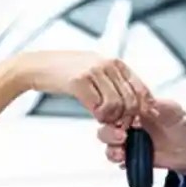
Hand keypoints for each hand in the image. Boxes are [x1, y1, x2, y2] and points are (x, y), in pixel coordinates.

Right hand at [19, 51, 151, 125]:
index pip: (139, 86)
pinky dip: (98, 114)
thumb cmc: (66, 70)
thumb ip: (113, 82)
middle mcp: (106, 65)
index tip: (147, 115)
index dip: (145, 104)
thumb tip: (133, 102)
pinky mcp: (79, 82)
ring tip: (103, 117)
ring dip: (111, 117)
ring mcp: (93, 72)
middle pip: (130, 98)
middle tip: (120, 123)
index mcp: (114, 63)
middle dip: (127, 116)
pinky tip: (94, 113)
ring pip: (116, 104)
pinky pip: (98, 106)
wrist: (38, 66)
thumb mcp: (95, 70)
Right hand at [98, 98, 185, 175]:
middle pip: (106, 126)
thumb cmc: (183, 126)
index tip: (119, 118)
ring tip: (122, 152)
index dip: (112, 112)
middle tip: (122, 136)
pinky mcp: (131, 156)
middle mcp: (129, 124)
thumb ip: (158, 106)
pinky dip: (118, 160)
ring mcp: (129, 141)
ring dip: (112, 147)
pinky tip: (125, 161)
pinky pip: (117, 159)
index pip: (115, 107)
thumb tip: (144, 103)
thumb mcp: (174, 111)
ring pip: (109, 143)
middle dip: (109, 132)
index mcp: (136, 108)